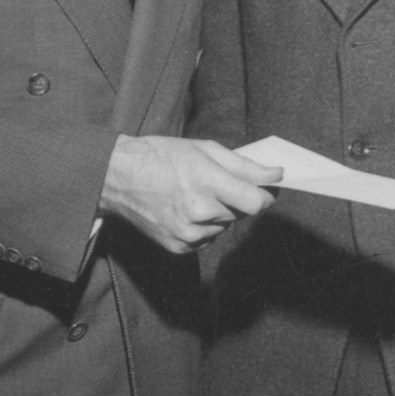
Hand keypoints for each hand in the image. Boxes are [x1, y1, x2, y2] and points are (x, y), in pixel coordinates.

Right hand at [100, 136, 281, 253]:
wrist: (118, 177)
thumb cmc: (161, 156)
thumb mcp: (205, 149)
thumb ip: (244, 165)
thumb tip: (276, 174)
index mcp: (206, 182)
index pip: (255, 202)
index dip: (265, 196)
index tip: (265, 189)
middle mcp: (198, 211)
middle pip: (240, 213)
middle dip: (235, 199)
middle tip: (212, 182)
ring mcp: (187, 232)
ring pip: (224, 226)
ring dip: (218, 213)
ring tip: (193, 194)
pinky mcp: (178, 246)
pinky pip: (207, 238)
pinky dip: (203, 226)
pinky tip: (184, 209)